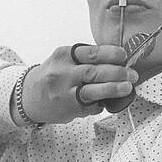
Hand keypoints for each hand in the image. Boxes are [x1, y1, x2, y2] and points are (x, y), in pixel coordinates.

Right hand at [21, 44, 137, 123]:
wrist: (29, 96)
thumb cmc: (55, 74)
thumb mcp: (65, 60)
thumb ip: (87, 59)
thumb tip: (120, 60)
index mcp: (64, 55)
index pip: (91, 53)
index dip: (111, 54)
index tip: (124, 56)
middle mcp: (62, 73)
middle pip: (94, 71)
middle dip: (117, 73)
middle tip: (132, 74)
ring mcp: (65, 93)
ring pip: (92, 90)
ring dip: (113, 89)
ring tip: (128, 88)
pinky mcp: (69, 109)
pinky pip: (91, 106)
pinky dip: (103, 103)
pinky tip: (110, 101)